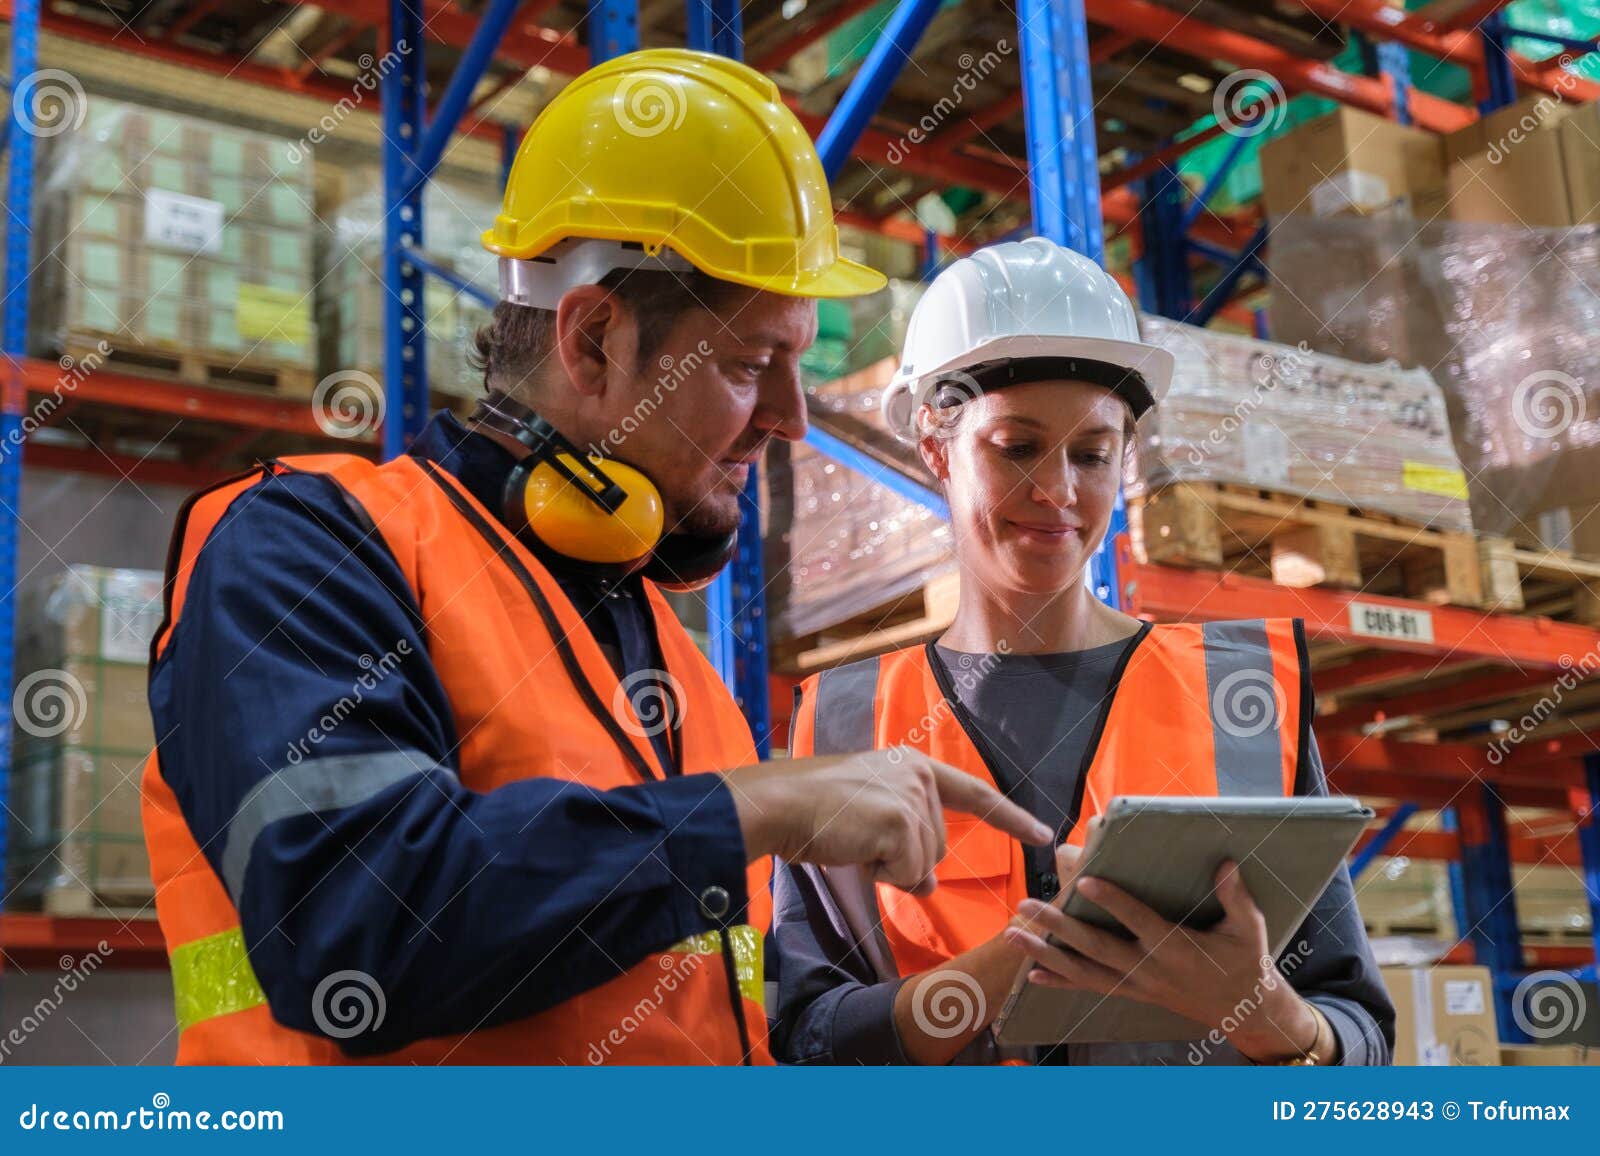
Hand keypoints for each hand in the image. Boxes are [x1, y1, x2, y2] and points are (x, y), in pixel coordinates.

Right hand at [726, 748, 1051, 895]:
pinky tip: (854, 848)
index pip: (974, 792)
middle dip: (903, 859)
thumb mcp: (868, 813)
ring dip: (889, 867)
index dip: (1010, 817)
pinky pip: (908, 874)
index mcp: (911, 766)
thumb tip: (926, 882)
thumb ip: (904, 835)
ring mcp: (911, 797)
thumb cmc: (812, 811)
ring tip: (852, 840)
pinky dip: (881, 873)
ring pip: (923, 864)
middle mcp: (917, 775)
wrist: (778, 804)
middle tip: (857, 840)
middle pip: (937, 845)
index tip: (1044, 834)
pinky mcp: (901, 822)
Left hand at [1001, 859, 1320, 1061]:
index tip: (1084, 880)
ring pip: (1083, 970)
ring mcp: (1136, 984)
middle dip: (1058, 926)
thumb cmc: (1245, 961)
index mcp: (1176, 948)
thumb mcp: (1249, 928)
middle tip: (1026, 904)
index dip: (1112, 901)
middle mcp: (1149, 968)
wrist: (1243, 1012)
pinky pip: (1090, 988)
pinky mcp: (1131, 993)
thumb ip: (1235, 896)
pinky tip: (1031, 975)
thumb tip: (1224, 861)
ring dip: (1044, 953)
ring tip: (1012, 934)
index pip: (1139, 921)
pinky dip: (1060, 982)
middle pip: (1096, 947)